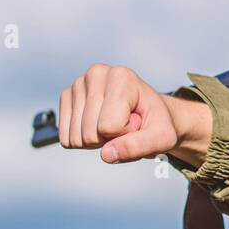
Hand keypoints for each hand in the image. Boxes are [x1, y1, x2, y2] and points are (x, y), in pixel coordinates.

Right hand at [57, 64, 211, 165]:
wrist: (148, 114)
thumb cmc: (157, 124)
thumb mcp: (163, 138)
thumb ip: (139, 146)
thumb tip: (106, 154)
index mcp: (121, 77)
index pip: (109, 126)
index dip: (125, 134)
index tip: (137, 121)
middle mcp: (96, 74)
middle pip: (91, 134)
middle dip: (110, 139)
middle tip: (126, 125)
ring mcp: (78, 84)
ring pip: (76, 138)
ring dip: (98, 141)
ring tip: (115, 124)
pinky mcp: (67, 97)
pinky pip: (65, 138)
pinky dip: (83, 140)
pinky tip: (99, 125)